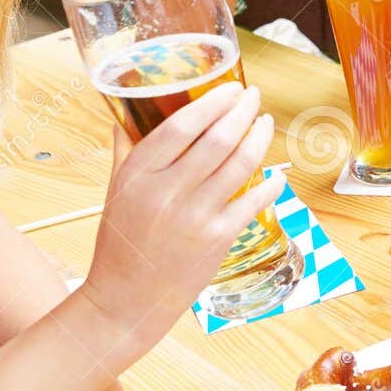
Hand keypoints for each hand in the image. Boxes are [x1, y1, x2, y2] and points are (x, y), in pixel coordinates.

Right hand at [80, 82, 281, 354]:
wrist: (125, 301)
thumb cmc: (120, 244)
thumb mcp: (114, 193)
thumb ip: (124, 152)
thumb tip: (122, 118)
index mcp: (139, 174)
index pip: (182, 125)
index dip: (212, 102)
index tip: (230, 89)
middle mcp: (167, 192)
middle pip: (218, 139)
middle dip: (242, 111)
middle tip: (253, 97)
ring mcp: (195, 216)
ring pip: (240, 164)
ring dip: (259, 138)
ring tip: (265, 123)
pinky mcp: (217, 240)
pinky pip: (252, 202)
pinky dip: (270, 184)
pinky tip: (277, 173)